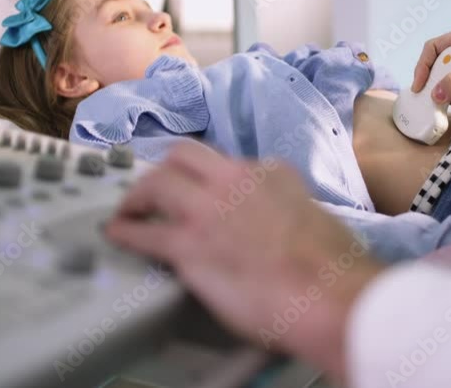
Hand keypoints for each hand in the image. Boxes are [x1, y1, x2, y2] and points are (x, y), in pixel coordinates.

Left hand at [106, 141, 384, 382]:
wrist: (327, 292)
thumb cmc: (334, 265)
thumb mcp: (314, 216)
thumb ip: (288, 209)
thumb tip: (280, 225)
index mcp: (271, 172)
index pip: (229, 163)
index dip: (211, 180)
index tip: (206, 194)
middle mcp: (235, 179)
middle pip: (183, 157)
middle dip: (165, 171)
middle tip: (155, 191)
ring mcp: (208, 208)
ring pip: (156, 182)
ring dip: (138, 195)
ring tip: (129, 210)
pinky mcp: (188, 245)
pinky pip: (143, 231)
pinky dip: (125, 230)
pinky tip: (116, 234)